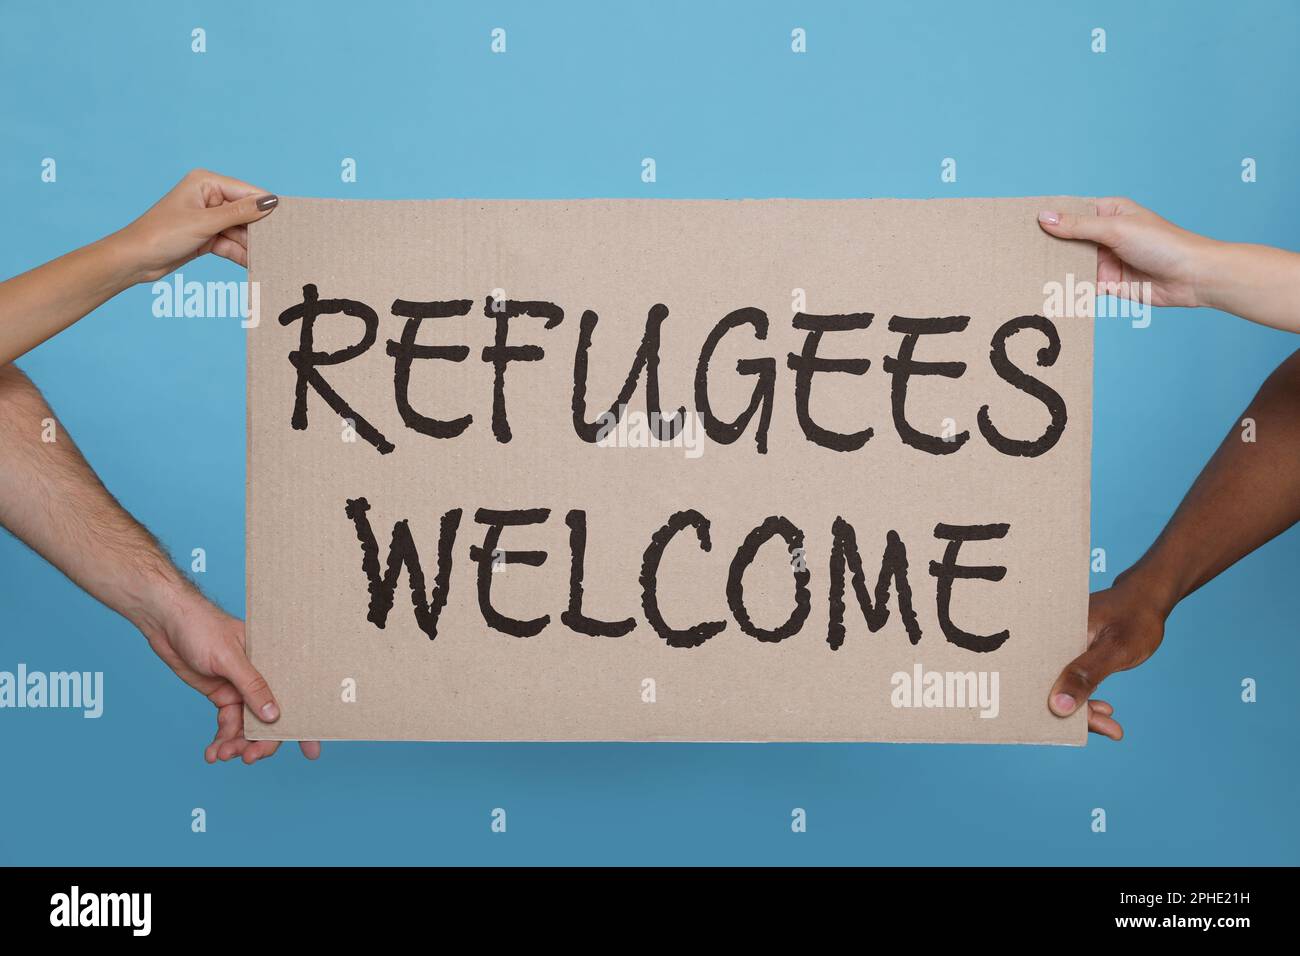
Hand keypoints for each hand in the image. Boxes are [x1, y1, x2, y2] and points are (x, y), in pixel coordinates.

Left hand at [114, 168, 278, 282]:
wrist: (134, 260)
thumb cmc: (161, 235)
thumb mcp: (205, 223)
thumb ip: (240, 213)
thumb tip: (271, 203)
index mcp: (206, 182)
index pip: (247, 192)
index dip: (267, 207)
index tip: (289, 222)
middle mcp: (209, 197)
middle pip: (246, 212)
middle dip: (261, 229)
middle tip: (283, 243)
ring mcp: (208, 218)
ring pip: (241, 231)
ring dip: (253, 245)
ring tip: (272, 257)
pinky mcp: (207, 237)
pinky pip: (232, 244)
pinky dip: (242, 254)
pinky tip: (255, 264)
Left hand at [140, 588, 319, 764]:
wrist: (166, 622)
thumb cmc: (201, 627)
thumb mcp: (229, 657)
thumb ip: (252, 686)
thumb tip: (273, 716)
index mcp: (273, 661)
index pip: (294, 695)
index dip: (304, 724)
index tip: (311, 751)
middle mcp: (261, 677)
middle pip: (270, 719)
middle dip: (260, 741)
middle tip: (248, 758)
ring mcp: (240, 688)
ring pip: (246, 726)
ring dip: (235, 744)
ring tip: (221, 755)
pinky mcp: (222, 695)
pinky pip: (227, 724)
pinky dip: (221, 739)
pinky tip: (213, 752)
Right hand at [1037, 197, 1216, 308]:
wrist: (1192, 278)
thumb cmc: (1164, 244)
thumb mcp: (1116, 229)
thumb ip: (1078, 226)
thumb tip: (1044, 217)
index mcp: (1109, 212)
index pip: (1072, 211)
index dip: (1049, 216)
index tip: (1021, 222)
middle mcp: (1106, 235)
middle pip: (1068, 239)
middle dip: (1047, 245)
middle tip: (1017, 249)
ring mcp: (1106, 260)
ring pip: (1072, 263)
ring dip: (1055, 267)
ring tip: (1025, 270)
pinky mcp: (1108, 284)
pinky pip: (1081, 285)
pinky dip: (1067, 287)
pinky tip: (1045, 290)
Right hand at [1047, 577, 1167, 739]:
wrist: (1147, 598)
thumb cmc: (1134, 618)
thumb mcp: (1115, 650)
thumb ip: (1087, 675)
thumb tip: (1058, 706)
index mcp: (1051, 635)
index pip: (1042, 677)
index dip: (1054, 706)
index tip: (1080, 730)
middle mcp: (1050, 640)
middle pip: (1049, 684)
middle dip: (1074, 713)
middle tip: (1109, 729)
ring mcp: (1062, 647)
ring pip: (1062, 684)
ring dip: (1084, 708)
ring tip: (1112, 726)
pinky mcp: (1072, 651)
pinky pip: (1073, 678)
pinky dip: (1088, 695)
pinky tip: (1105, 709)